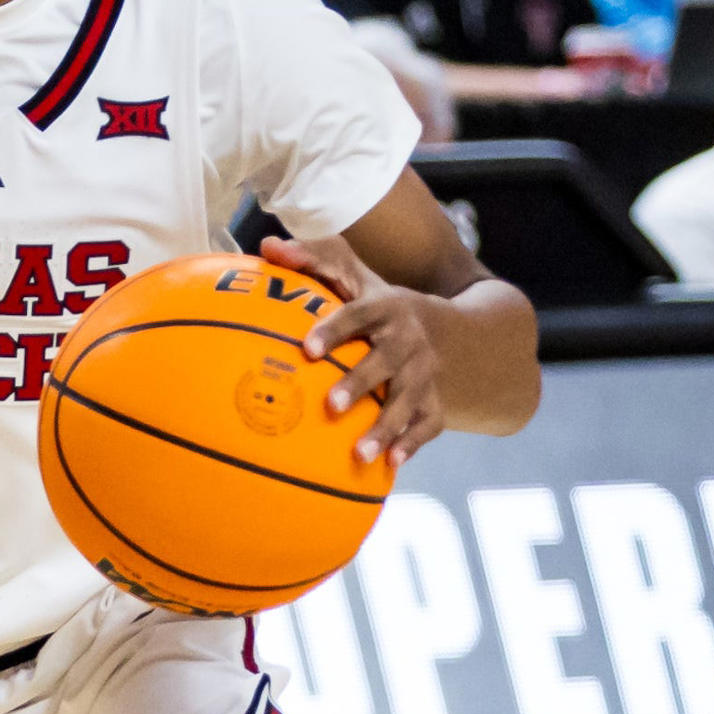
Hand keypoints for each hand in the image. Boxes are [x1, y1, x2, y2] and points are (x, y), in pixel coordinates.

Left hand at [261, 231, 441, 465]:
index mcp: (385, 307)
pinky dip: (411, 444)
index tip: (307, 348)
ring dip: (386, 427)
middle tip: (330, 406)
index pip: (359, 315)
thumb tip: (267, 246)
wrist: (447, 331)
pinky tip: (391, 466)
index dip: (335, 330)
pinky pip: (428, 424)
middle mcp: (408, 341)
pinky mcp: (434, 400)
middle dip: (359, 384)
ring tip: (359, 453)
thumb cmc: (379, 306)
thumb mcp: (353, 275)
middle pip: (385, 362)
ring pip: (408, 400)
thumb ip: (312, 258)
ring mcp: (424, 373)